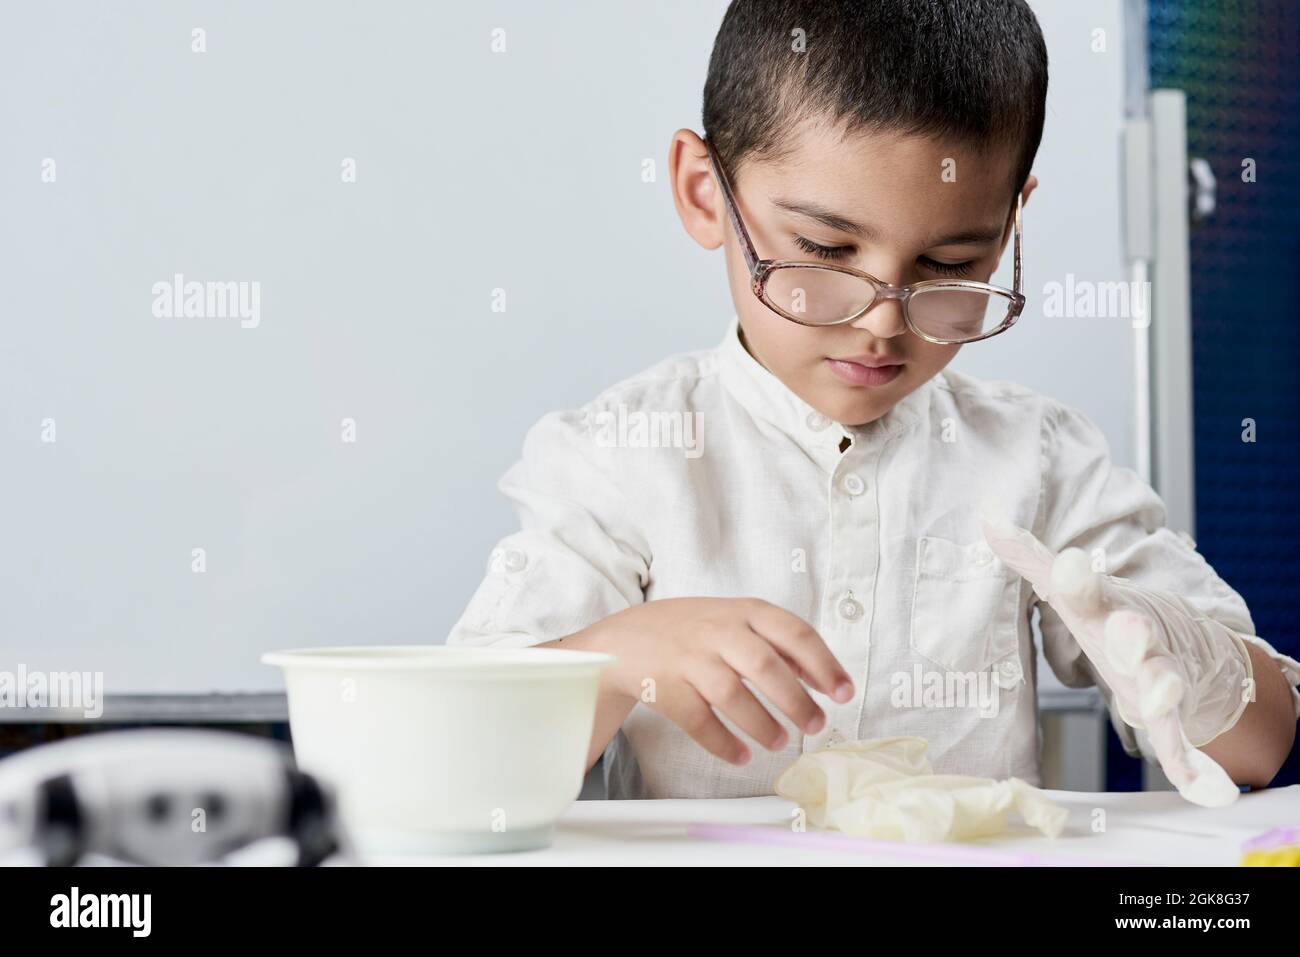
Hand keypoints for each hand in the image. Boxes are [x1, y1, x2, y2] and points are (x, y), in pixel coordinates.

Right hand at [586, 597, 854, 764]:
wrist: (625, 639)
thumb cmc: (694, 631)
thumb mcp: (736, 620)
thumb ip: (778, 642)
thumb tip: (825, 677)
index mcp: (744, 611)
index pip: (794, 632)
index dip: (824, 665)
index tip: (844, 693)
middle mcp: (717, 631)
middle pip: (765, 666)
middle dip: (797, 701)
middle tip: (816, 725)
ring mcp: (689, 659)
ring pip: (732, 696)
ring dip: (763, 725)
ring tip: (780, 742)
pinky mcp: (665, 689)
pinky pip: (699, 722)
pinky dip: (724, 744)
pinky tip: (741, 755)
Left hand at [979, 501, 1252, 806]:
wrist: (1180, 644)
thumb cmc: (1109, 616)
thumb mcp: (1072, 589)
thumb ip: (1029, 556)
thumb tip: (987, 515)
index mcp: (1105, 606)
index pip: (1089, 589)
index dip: (1079, 578)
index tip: (1070, 565)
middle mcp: (1136, 637)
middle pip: (1135, 634)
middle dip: (1131, 635)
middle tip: (1128, 635)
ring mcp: (1156, 675)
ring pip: (1162, 682)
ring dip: (1161, 691)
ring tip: (1160, 703)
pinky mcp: (1170, 715)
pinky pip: (1178, 740)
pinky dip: (1190, 763)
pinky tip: (1202, 786)